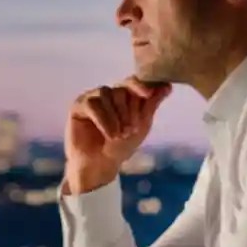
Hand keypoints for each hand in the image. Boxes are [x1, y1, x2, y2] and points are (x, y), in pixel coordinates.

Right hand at [65, 77, 171, 192]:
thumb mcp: (141, 125)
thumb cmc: (121, 146)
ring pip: (106, 94)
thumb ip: (151, 104)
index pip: (132, 81)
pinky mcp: (79, 106)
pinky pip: (92, 105)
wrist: (101, 165)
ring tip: (119, 136)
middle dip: (128, 110)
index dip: (140, 85)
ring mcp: (92, 98)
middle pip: (120, 89)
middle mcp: (108, 93)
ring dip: (116, 116)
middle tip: (130, 130)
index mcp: (124, 95)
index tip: (148, 94)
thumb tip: (168, 85)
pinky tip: (110, 134)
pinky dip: (103, 120)